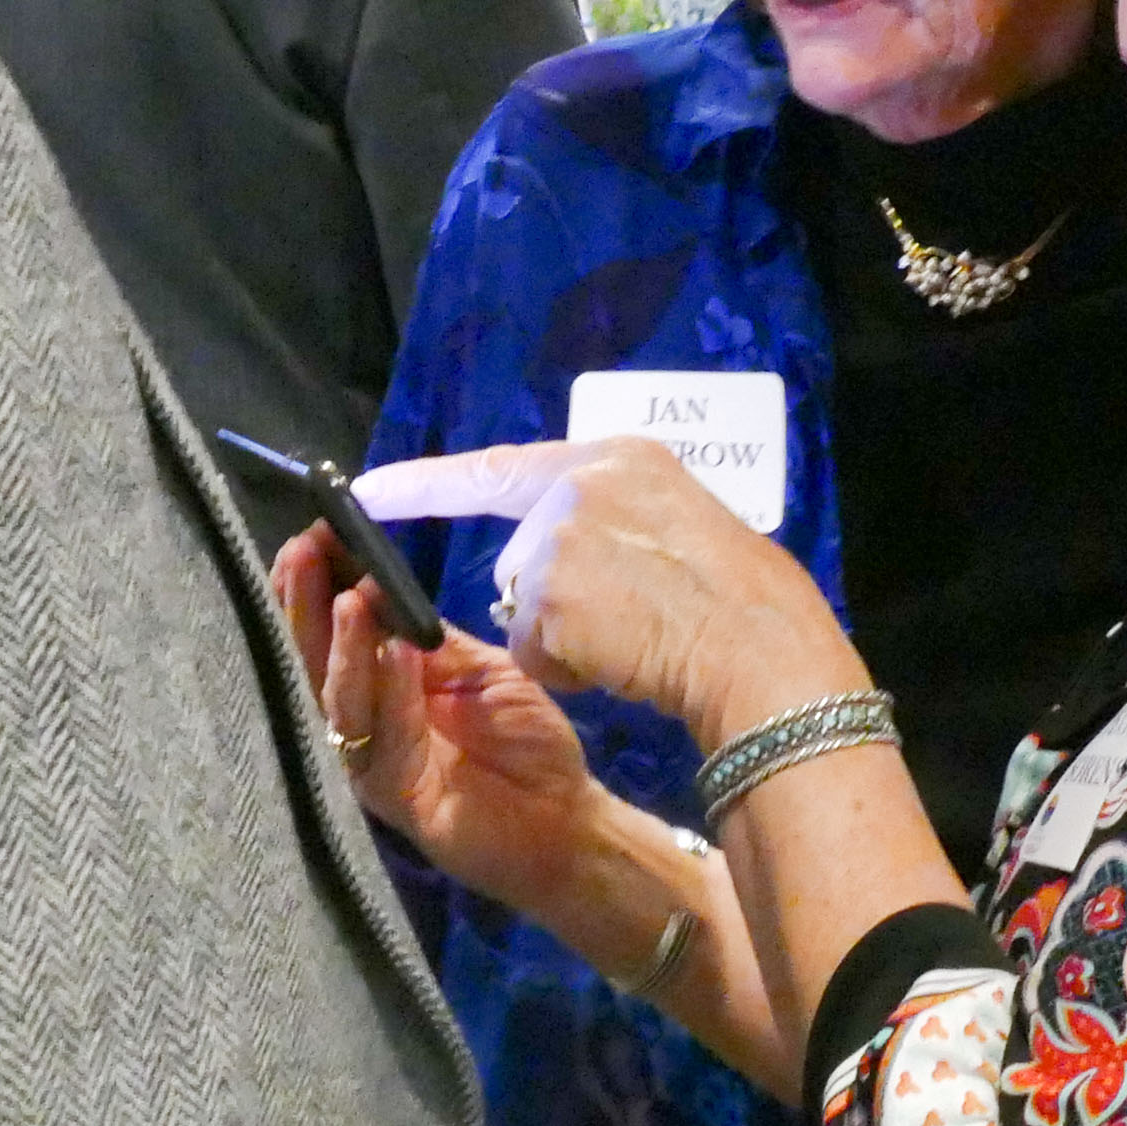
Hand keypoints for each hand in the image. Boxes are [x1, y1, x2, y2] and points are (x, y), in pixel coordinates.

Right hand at [272, 521, 602, 912]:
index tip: (318, 531)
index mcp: (383, 685)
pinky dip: (388, 693)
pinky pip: (384, 739)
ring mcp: (372, 758)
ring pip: (340, 698)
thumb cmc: (525, 743)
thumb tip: (381, 585)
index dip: (322, 582)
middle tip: (301, 551)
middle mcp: (365, 719)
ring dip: (342, 646)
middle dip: (307, 605)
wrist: (564, 821)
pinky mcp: (394, 794)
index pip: (337, 629)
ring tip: (347, 598)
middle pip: (318, 659)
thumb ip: (432, 640)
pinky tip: (393, 653)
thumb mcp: (481, 672)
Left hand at [351, 438, 861, 746]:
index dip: (428, 481)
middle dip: (555, 595)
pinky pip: (535, 650)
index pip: (500, 466)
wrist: (758, 648)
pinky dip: (570, 667)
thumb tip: (563, 551)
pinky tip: (622, 660)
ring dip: (567, 635)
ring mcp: (557, 540)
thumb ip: (615, 518)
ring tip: (636, 637)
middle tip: (631, 616)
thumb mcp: (680, 523)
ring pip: (528, 606)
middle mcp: (578, 486)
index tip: (368, 487)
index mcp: (618, 458)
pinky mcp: (547, 598)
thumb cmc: (740, 601)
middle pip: (522, 553)